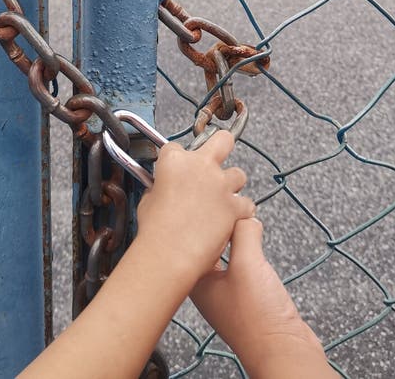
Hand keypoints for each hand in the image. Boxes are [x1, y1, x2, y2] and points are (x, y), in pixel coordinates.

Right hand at [136, 130, 253, 284]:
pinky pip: (246, 204)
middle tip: (216, 159)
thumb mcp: (148, 200)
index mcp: (175, 161)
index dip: (177, 160)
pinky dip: (241, 211)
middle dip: (221, 146)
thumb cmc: (155, 231)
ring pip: (238, 174)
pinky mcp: (235, 206)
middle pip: (221, 140)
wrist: (169, 254)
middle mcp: (201, 166)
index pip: (177, 148)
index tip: (178, 170)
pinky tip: (230, 220)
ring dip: (231, 185)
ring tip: (221, 200)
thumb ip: (160, 187)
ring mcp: (220, 185)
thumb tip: (165, 190)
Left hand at [191, 218, 333, 377]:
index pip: (192, 240)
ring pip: (227, 257)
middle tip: (233, 210)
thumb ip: (244, 232)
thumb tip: (246, 216)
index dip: (204, 218)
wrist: (284, 350)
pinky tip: (258, 250)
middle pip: (209, 247)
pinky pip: (244, 269)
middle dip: (222, 228)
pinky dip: (250, 256)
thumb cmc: (258, 316)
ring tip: (247, 226)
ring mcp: (227, 296)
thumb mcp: (248, 262)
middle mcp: (208, 289)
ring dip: (237, 242)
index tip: (216, 202)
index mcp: (197, 281)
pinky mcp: (247, 301)